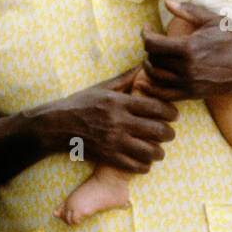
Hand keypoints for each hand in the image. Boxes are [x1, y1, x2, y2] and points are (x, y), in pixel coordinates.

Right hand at [35, 67, 178, 173]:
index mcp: (119, 102)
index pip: (155, 107)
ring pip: (150, 151)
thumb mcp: (103, 87)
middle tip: (169, 133)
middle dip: (169, 133)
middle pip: (157, 130)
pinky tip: (144, 160)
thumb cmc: (81, 103)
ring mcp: (113, 141)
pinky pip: (135, 166)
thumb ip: (126, 78)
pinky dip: (144, 165)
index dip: (170, 112)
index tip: (173, 115)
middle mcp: (118, 122)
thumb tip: (145, 65)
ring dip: (159, 151)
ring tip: (158, 149)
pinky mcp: (108, 157)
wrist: (57, 125)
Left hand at [137, 0, 231, 101]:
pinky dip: (153, 86)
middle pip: (152, 59)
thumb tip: (167, 2)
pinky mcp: (192, 94)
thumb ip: (188, 11)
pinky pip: (164, 94)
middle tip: (154, 41)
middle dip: (149, 48)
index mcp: (189, 48)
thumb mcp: (212, 20)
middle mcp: (186, 68)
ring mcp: (189, 84)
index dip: (145, 34)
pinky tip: (152, 77)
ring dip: (149, 65)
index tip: (147, 28)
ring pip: (155, 77)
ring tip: (155, 56)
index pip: (152, 43)